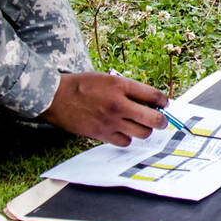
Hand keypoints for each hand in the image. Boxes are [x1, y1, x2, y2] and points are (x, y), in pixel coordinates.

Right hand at [40, 72, 168, 145]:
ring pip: (142, 133)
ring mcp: (111, 121)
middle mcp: (119, 104)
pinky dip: (127, 138)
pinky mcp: (102, 134)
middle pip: (154, 119)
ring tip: (140, 125)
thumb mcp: (107, 78)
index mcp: (121, 86)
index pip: (154, 95)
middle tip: (161, 120)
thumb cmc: (81, 85)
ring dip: (144, 129)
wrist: (56, 97)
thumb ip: (127, 88)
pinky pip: (125, 142)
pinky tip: (123, 131)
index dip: (164, 101)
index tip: (164, 103)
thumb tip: (147, 100)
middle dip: (162, 121)